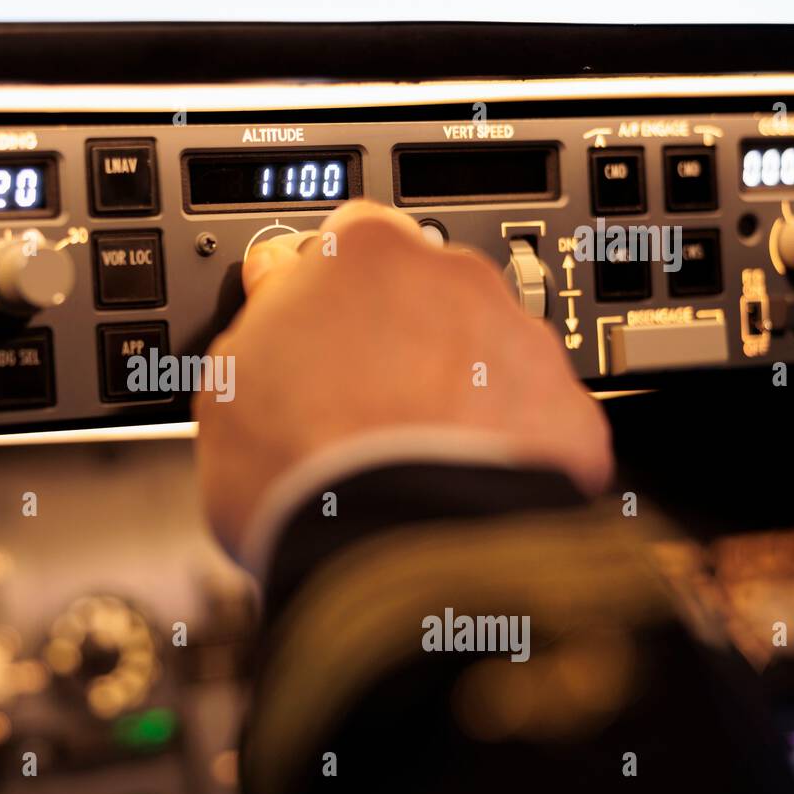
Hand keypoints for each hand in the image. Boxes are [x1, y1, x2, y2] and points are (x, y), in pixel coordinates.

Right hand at [194, 199, 613, 555]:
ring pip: (483, 355)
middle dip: (397, 340)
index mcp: (363, 252)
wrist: (390, 554)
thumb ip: (262, 317)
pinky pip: (532, 418)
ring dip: (454, 391)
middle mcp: (454, 278)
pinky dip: (504, 446)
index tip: (311, 329)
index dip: (323, 291)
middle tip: (357, 408)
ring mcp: (520, 343)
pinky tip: (461, 486)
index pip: (344, 239)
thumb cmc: (299, 467)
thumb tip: (276, 294)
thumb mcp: (227, 381)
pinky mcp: (567, 410)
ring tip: (409, 462)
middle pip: (423, 295)